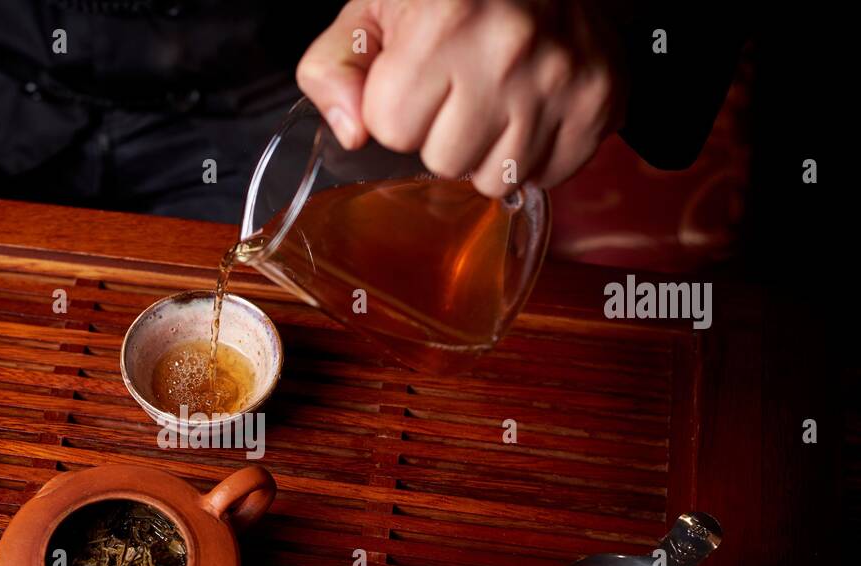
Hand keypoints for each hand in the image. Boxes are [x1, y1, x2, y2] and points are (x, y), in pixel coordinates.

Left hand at [297, 0, 626, 195]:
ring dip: (487, 151)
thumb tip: (350, 133)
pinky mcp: (600, 101)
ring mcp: (561, 80)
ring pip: (495, 179)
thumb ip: (333, 70)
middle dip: (440, 135)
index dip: (394, 110)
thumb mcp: (373, 9)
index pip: (390, 129)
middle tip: (458, 87)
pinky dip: (535, 155)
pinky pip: (547, 176)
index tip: (414, 78)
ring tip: (495, 98)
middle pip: (445, 162)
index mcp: (443, 25)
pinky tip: (530, 110)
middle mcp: (508, 53)